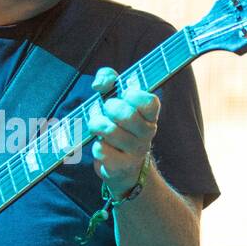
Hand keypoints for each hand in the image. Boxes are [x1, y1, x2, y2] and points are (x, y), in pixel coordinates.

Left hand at [87, 66, 158, 195]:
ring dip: (97, 127)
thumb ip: (108, 79)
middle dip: (108, 109)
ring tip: (100, 129)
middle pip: (125, 114)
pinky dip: (96, 147)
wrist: (122, 166)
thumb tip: (98, 85)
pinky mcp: (121, 167)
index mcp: (150, 115)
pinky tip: (102, 147)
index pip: (149, 101)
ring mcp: (136, 151)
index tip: (124, 95)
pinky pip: (101, 150)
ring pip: (109, 131)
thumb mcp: (114, 96)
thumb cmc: (116, 124)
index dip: (132, 95)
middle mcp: (147, 133)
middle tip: (107, 111)